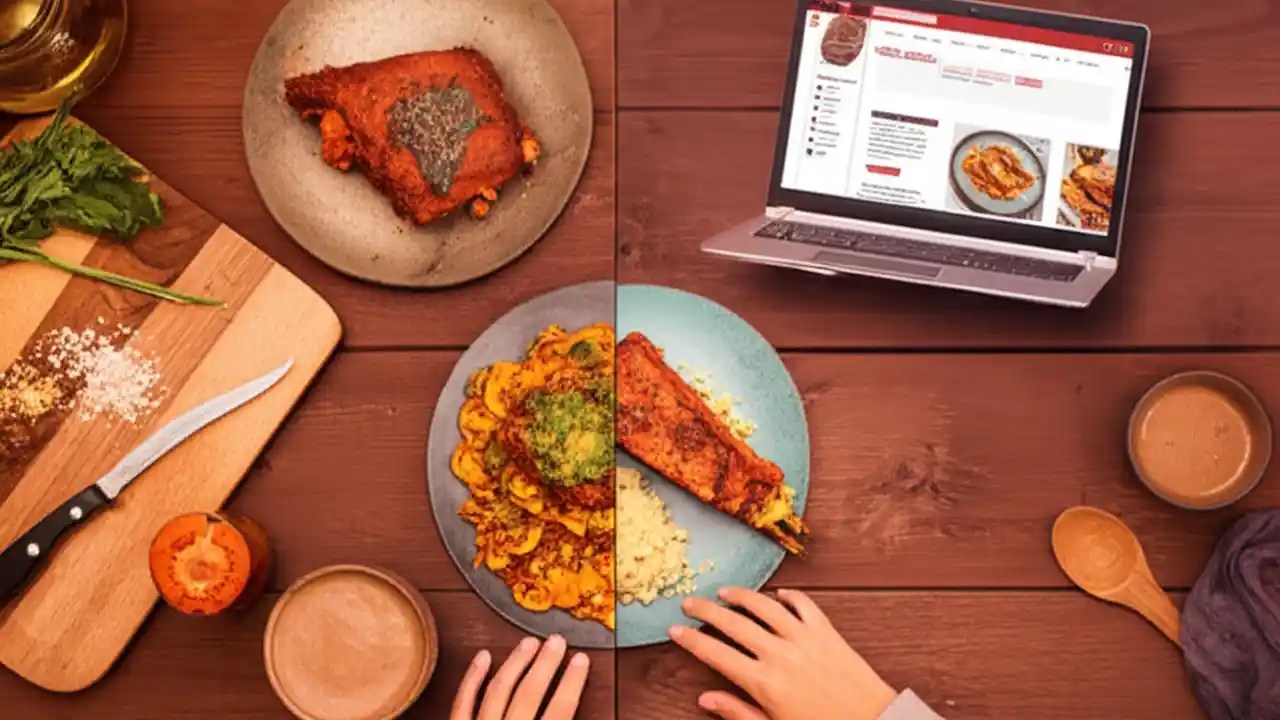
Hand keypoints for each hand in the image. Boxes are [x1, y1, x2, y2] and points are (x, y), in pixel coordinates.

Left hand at [450, 635, 589, 719]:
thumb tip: (593, 716)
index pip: (561, 710)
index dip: (573, 683)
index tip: (582, 660)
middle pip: (530, 694)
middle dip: (545, 664)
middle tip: (556, 641)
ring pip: (499, 691)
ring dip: (515, 664)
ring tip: (529, 642)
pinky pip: (462, 703)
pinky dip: (472, 679)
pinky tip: (482, 657)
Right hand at [670, 587, 896, 719]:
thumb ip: (738, 713)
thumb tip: (706, 698)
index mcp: (764, 682)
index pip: (716, 653)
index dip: (692, 640)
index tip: (675, 630)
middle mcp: (780, 654)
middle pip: (734, 623)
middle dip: (706, 610)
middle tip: (689, 601)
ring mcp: (805, 639)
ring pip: (764, 606)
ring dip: (742, 596)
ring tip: (725, 591)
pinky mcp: (827, 632)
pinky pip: (803, 604)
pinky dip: (787, 596)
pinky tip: (776, 595)